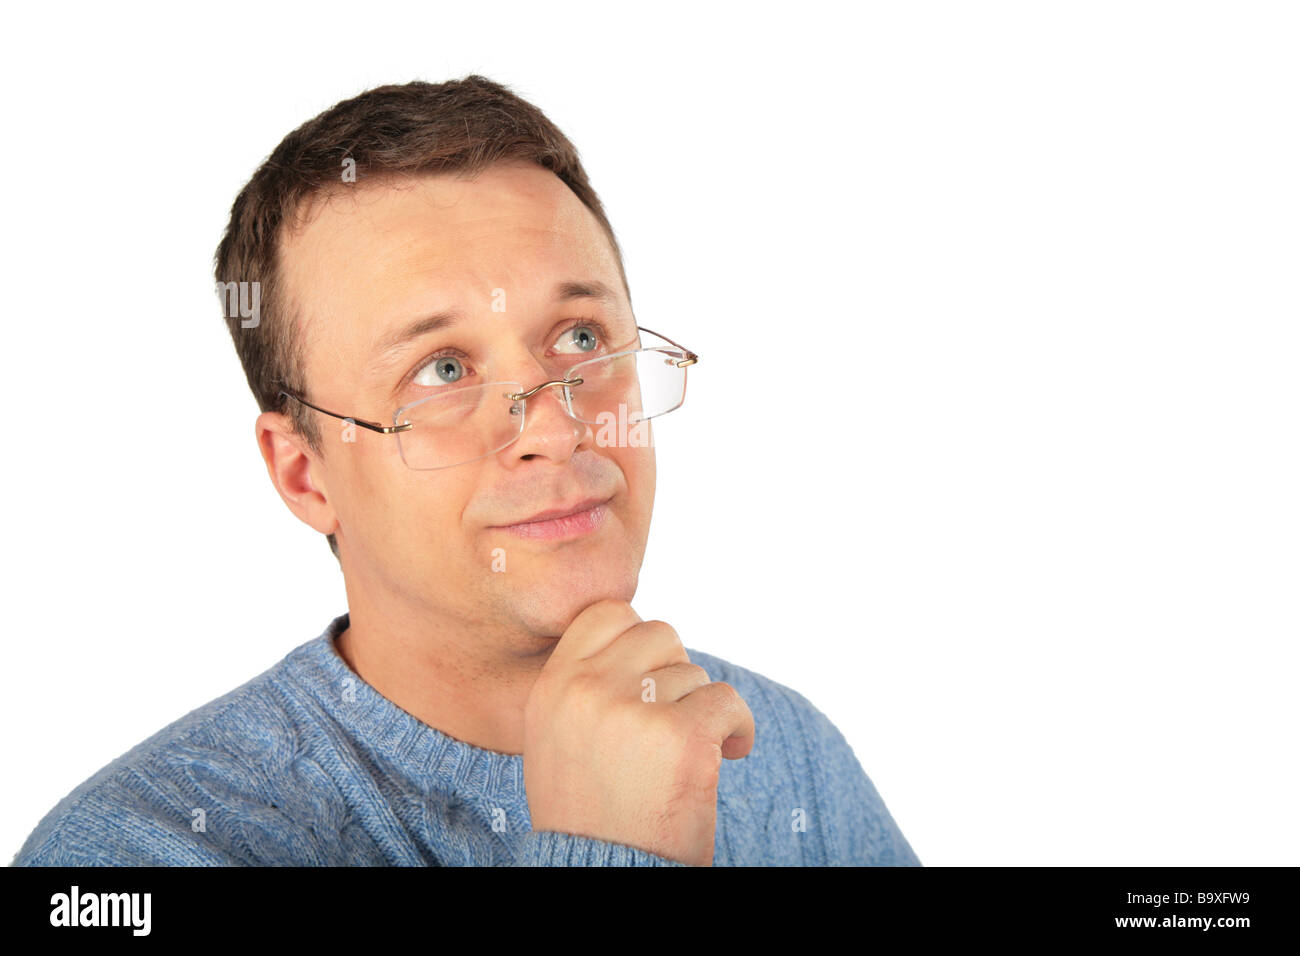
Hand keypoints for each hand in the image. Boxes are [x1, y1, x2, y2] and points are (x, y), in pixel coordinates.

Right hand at [523, 599, 755, 865]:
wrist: (602, 875)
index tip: (651, 678)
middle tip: (674, 719)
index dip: (639, 638)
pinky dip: (738, 727)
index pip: (609, 613)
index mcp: (553, 686)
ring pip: (695, 673)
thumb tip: (636, 638)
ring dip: (702, 710)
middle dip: (676, 674)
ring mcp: (634, 710)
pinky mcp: (681, 737)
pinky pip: (727, 699)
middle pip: (660, 634)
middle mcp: (587, 690)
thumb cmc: (587, 813)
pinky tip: (726, 754)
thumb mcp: (557, 737)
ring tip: (685, 755)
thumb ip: (585, 684)